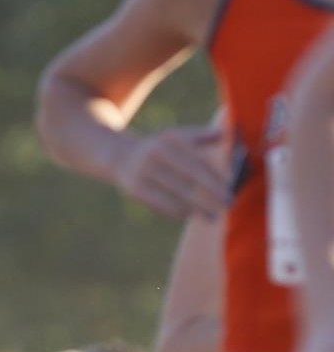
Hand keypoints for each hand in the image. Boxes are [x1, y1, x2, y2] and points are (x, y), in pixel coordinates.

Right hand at [113, 125, 230, 218]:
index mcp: (170, 140)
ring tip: (213, 217)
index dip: (215, 175)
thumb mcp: (177, 137)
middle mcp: (155, 154)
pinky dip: (177, 211)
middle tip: (228, 203)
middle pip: (190, 177)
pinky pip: (160, 203)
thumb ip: (201, 136)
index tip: (231, 187)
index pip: (198, 160)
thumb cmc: (160, 148)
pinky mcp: (135, 189)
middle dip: (211, 192)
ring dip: (197, 207)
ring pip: (176, 193)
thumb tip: (224, 134)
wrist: (121, 157)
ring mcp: (143, 172)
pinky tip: (190, 215)